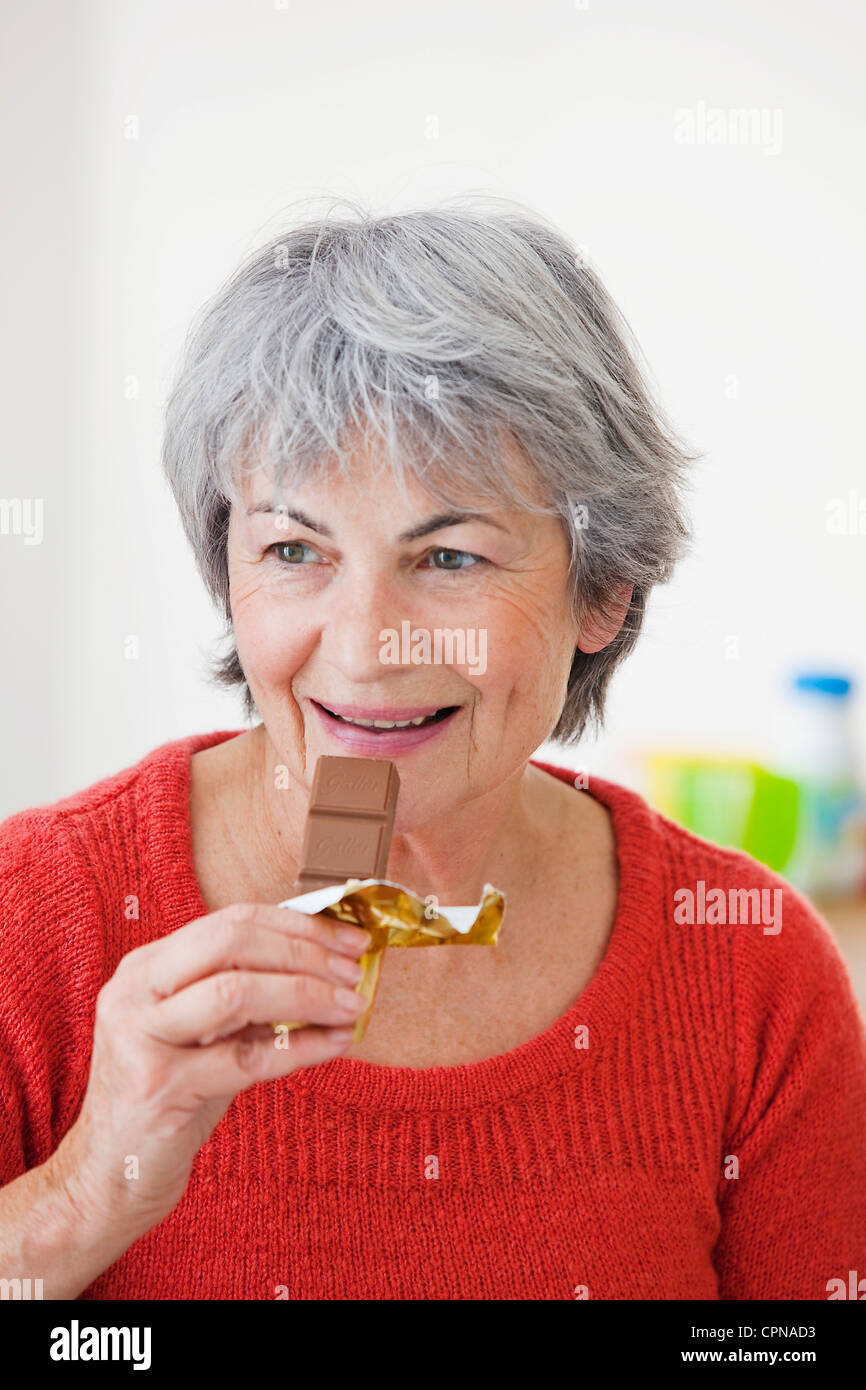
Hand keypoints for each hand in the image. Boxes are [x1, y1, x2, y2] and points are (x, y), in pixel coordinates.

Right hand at [50, 902, 368, 1243]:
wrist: (111, 1175)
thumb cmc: (169, 1097)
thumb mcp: (202, 1033)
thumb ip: (249, 996)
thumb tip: (330, 968)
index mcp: (147, 967)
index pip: (232, 920)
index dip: (299, 925)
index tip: (350, 939)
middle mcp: (135, 992)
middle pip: (233, 943)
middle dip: (305, 952)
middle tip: (354, 972)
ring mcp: (140, 1038)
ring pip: (237, 992)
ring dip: (307, 995)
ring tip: (352, 1006)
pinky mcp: (157, 1088)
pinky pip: (246, 1058)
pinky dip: (302, 1047)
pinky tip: (336, 1044)